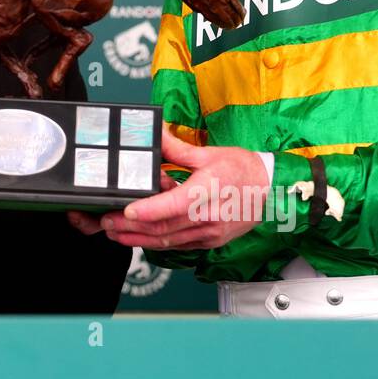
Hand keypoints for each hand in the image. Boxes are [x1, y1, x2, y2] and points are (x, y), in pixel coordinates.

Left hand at [81, 131, 269, 250]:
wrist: (271, 191)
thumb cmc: (242, 170)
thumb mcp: (209, 154)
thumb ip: (176, 149)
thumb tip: (154, 133)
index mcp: (208, 191)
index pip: (174, 205)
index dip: (149, 210)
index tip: (127, 211)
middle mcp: (208, 217)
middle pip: (165, 227)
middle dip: (131, 228)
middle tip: (106, 223)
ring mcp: (209, 233)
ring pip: (169, 240)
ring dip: (139, 239)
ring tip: (115, 233)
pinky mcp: (209, 241)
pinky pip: (178, 245)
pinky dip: (156, 242)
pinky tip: (139, 238)